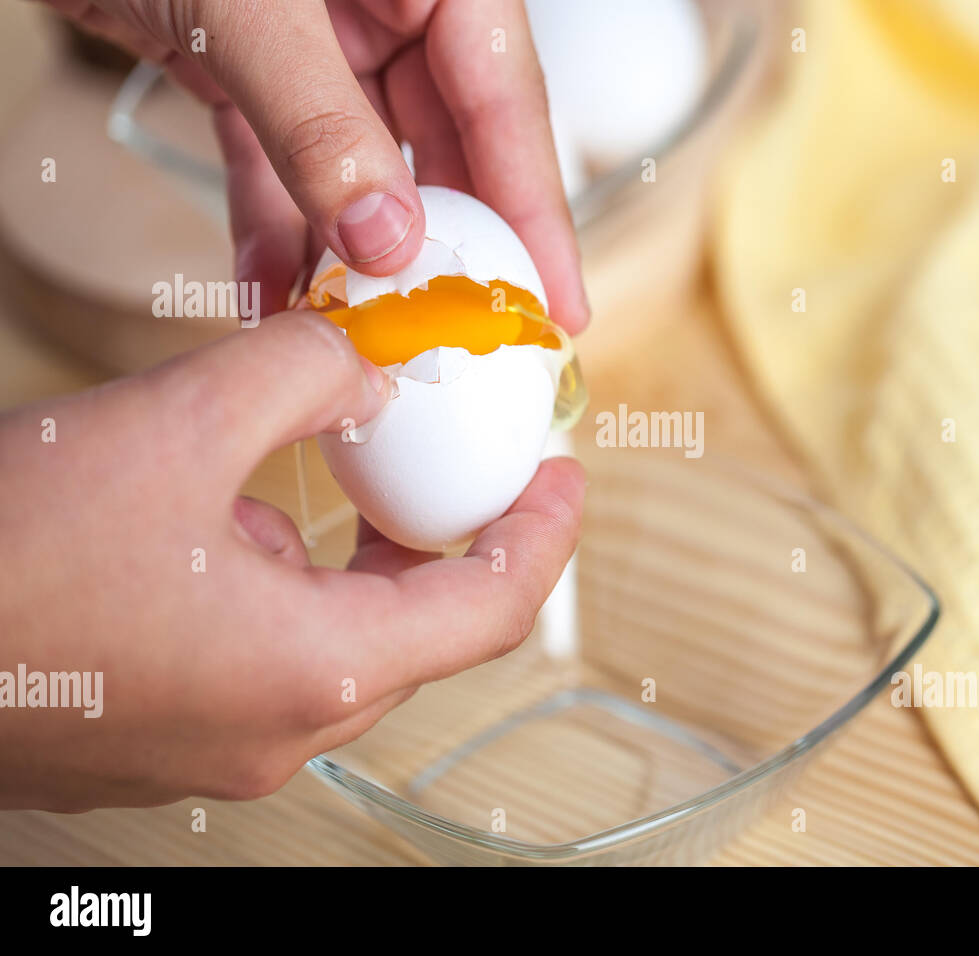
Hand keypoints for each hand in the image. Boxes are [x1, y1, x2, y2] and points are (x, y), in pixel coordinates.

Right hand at [0, 312, 583, 810]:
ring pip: (336, 641)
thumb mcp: (170, 425)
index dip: (543, 535)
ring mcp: (224, 750)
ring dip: (339, 556)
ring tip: (287, 472)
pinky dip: (274, 588)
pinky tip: (202, 528)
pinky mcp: (171, 741)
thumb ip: (297, 376)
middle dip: (439, 536)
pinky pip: (265, 661)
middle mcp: (283, 732)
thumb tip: (367, 364)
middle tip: (445, 457)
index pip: (492, 610)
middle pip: (419, 627)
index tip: (563, 476)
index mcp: (315, 672)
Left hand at [42, 0, 588, 331]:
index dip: (536, 209)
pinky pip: (279, 163)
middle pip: (446, 144)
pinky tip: (273, 295)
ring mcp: (321, 37)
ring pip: (361, 168)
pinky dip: (275, 229)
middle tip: (463, 336)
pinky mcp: (251, 65)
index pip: (506, 99)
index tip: (557, 302)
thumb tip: (385, 240)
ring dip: (349, 255)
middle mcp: (390, 3)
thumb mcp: (247, 8)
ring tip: (357, 335)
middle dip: (445, 245)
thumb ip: (320, 121)